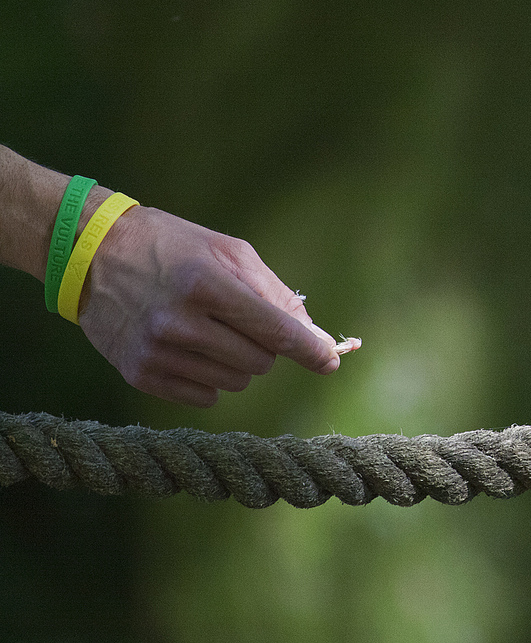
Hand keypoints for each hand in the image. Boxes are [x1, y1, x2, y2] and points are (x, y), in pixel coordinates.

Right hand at [78, 205, 340, 405]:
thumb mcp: (227, 250)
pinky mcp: (140, 374)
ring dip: (237, 361)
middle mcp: (179, 323)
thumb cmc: (172, 246)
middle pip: (260, 362)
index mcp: (205, 285)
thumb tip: (313, 335)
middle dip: (264, 345)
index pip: (274, 331)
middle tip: (242, 321)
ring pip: (235, 382)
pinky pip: (204, 397)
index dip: (309, 349)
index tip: (330, 362)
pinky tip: (190, 349)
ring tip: (210, 330)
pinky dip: (209, 378)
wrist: (89, 254)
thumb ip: (274, 293)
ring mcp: (157, 353)